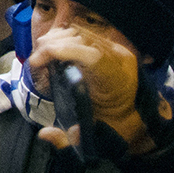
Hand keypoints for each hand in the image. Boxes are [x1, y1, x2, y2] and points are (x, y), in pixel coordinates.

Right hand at [30, 22, 160, 154]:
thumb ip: (71, 140)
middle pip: (83, 39)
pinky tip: (51, 49)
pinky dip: (62, 38)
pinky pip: (82, 33)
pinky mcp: (107, 45)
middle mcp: (119, 59)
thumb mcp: (96, 138)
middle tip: (34, 62)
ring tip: (40, 56)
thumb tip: (45, 134)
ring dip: (55, 40)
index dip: (65, 51)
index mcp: (118, 81)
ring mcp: (114, 49)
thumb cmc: (118, 127)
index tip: (39, 61)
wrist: (139, 118)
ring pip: (80, 32)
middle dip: (53, 46)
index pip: (94, 56)